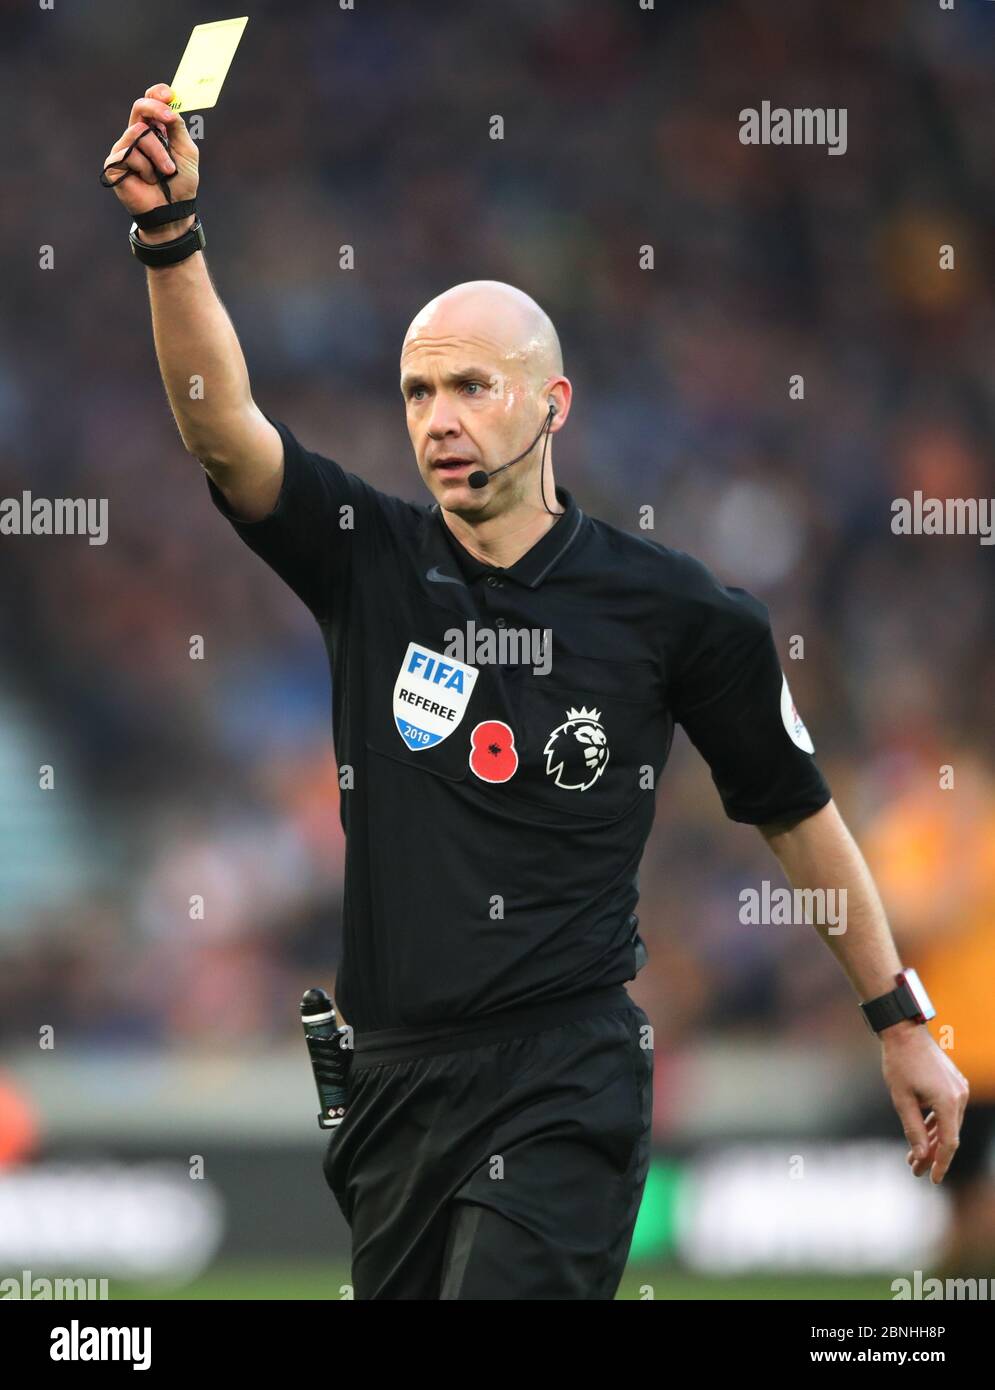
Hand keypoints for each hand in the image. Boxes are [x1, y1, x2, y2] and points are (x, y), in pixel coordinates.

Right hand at [102, 83, 198, 220]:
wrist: (173, 211)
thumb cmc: (181, 183)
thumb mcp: (186, 152)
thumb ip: (178, 128)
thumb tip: (170, 107)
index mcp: (154, 130)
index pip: (150, 102)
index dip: (157, 94)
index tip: (169, 95)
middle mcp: (137, 136)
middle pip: (139, 107)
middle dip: (155, 109)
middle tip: (169, 119)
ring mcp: (124, 148)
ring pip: (139, 132)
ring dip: (158, 152)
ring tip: (165, 171)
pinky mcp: (114, 163)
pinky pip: (129, 153)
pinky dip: (145, 167)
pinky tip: (148, 180)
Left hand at [881, 1021, 968, 1183]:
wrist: (904, 1031)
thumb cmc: (899, 1063)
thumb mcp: (901, 1099)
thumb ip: (913, 1129)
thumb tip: (922, 1156)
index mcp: (949, 1102)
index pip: (949, 1143)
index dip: (941, 1163)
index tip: (931, 1179)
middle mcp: (959, 1096)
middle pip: (949, 1134)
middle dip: (932, 1154)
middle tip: (913, 1169)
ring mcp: (959, 1089)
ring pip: (949, 1123)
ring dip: (933, 1139)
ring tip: (913, 1156)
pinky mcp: (954, 1083)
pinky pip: (947, 1110)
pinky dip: (936, 1123)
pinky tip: (923, 1134)